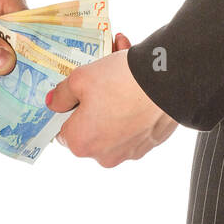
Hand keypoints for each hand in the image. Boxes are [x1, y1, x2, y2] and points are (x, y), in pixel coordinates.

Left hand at [45, 34, 178, 167]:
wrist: (168, 82)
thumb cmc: (121, 82)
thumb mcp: (79, 79)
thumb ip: (61, 94)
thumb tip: (54, 103)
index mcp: (81, 143)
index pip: (63, 129)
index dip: (69, 108)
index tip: (76, 92)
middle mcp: (104, 155)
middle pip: (91, 124)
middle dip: (94, 99)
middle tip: (100, 74)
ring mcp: (130, 151)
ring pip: (114, 121)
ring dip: (115, 98)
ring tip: (122, 67)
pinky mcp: (151, 143)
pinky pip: (135, 123)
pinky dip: (134, 106)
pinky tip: (138, 81)